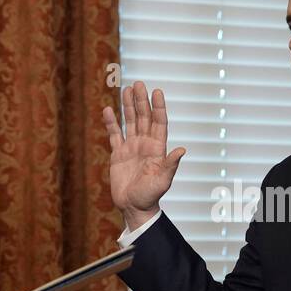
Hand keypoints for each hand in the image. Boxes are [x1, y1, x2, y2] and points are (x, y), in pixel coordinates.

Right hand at [102, 81, 186, 230]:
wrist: (134, 207)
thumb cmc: (150, 195)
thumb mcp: (163, 180)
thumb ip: (170, 164)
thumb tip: (182, 150)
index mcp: (157, 148)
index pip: (159, 122)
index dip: (158, 107)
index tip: (157, 91)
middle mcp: (145, 144)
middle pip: (143, 117)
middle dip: (141, 101)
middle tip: (139, 83)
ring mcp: (132, 147)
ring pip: (130, 122)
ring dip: (128, 106)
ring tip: (126, 89)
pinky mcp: (118, 154)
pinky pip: (114, 134)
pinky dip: (111, 122)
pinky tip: (108, 110)